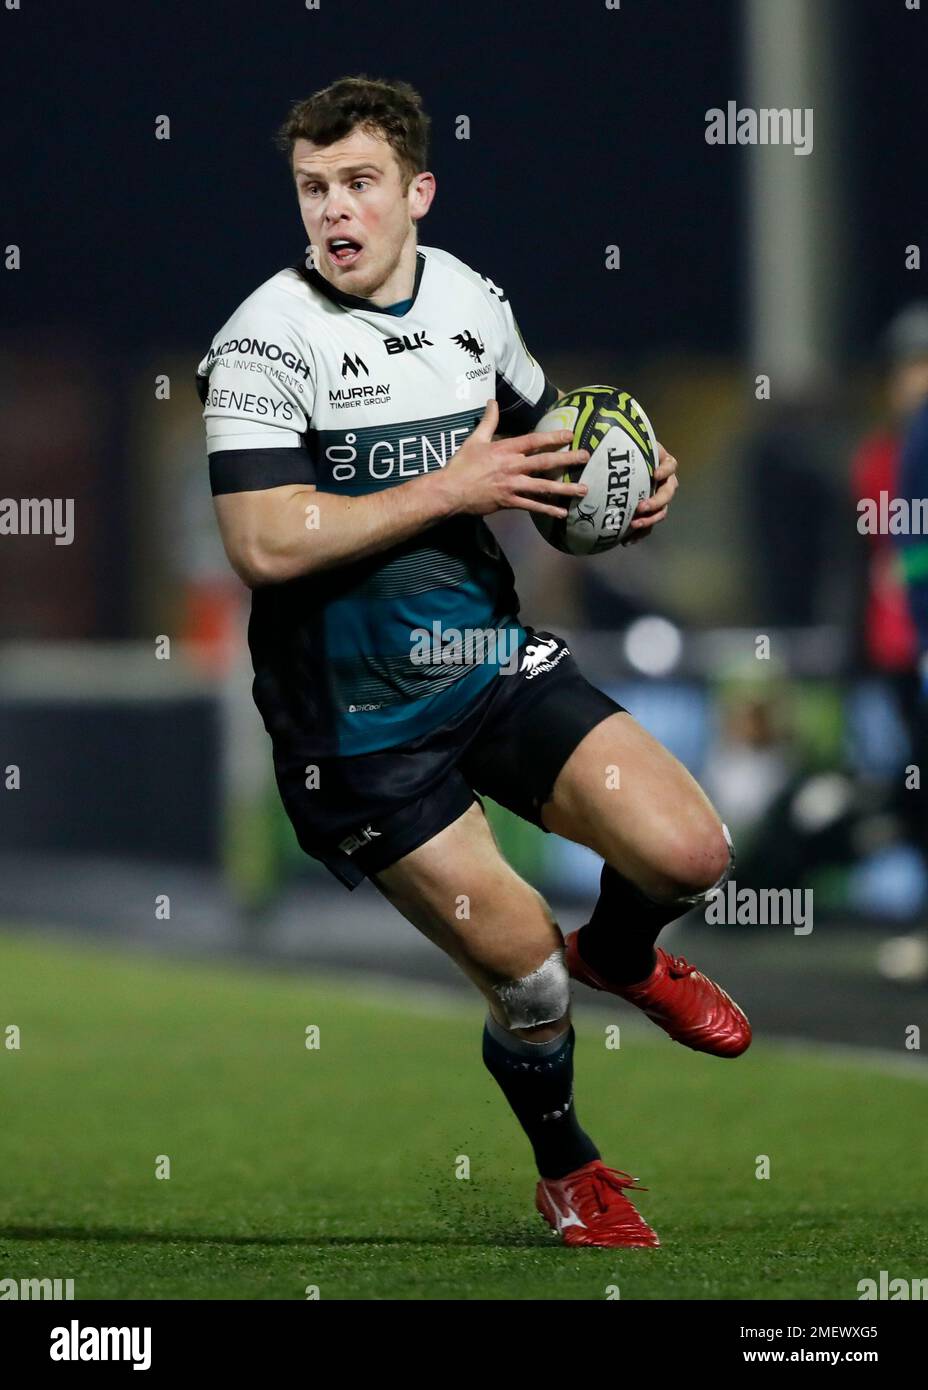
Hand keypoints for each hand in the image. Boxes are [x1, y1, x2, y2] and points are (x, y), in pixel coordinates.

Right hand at [443, 399, 589, 518]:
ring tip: (583, 489)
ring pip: (543, 486)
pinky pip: (532, 506)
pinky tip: (562, 512)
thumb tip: (492, 401)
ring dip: (565, 488)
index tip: (570, 434)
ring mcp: (512, 485)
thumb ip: (488, 421)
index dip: (553, 437)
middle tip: (586, 457)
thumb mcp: (475, 439)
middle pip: (545, 462)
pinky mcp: (509, 502)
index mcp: (506, 449)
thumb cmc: (462, 465)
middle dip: (567, 459)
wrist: (450, 490)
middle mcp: (513, 466)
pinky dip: (547, 510)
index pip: (534, 441)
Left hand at [623, 443, 678, 544]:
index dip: (665, 470)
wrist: (619, 469)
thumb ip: (619, 447)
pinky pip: (649, 525)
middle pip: (668, 493)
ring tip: (634, 525)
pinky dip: (639, 534)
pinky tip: (626, 541)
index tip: (653, 474)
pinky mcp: (649, 513)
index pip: (670, 465)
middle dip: (655, 501)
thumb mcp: (623, 446)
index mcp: (662, 463)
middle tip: (640, 507)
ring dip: (649, 520)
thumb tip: (597, 441)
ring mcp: (658, 498)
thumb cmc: (622, 453)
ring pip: (661, 512)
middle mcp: (665, 481)